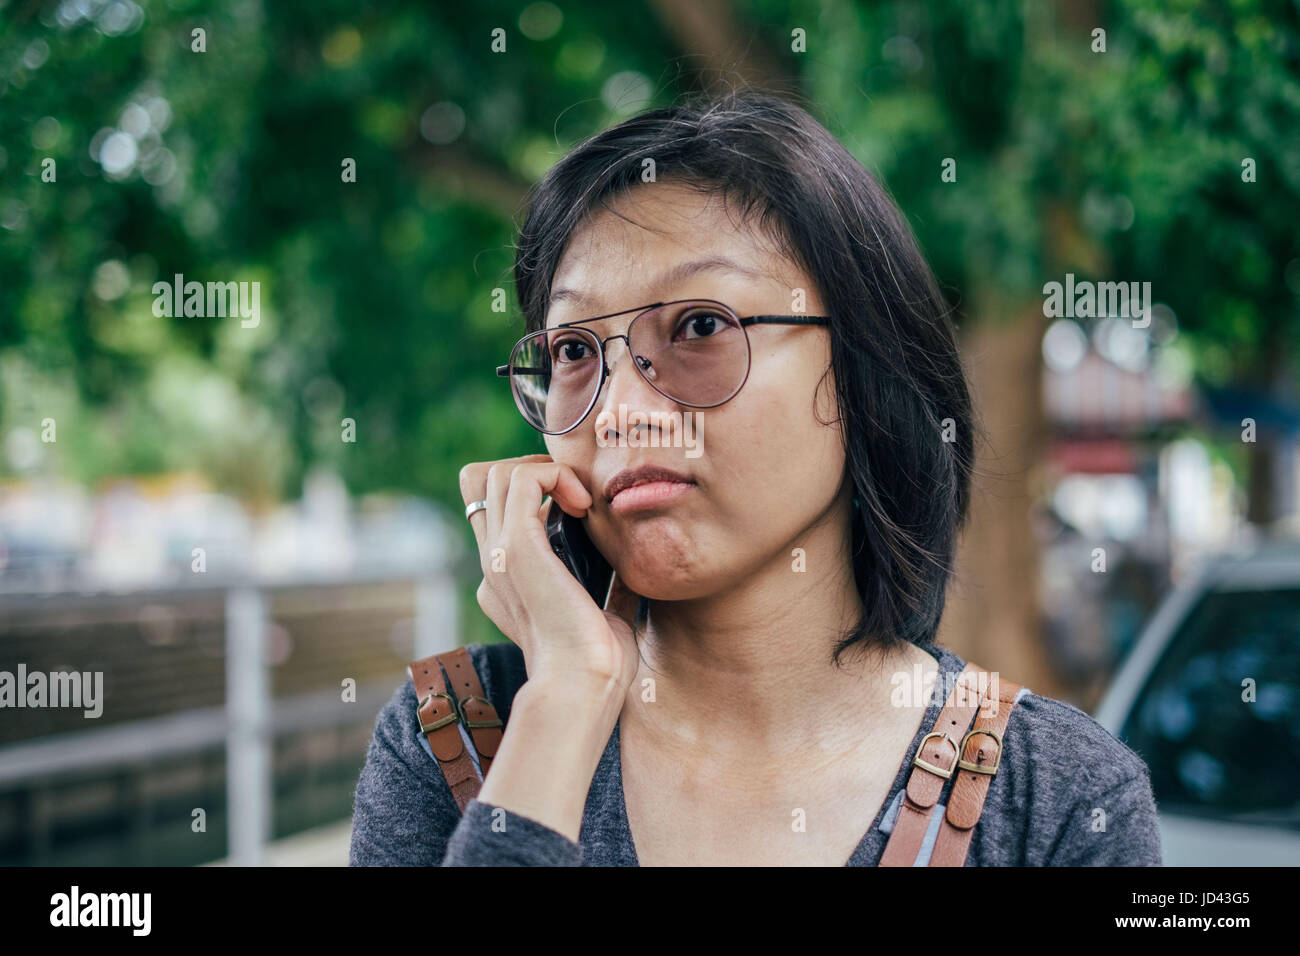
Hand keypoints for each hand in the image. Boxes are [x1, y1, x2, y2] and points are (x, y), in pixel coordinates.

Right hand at [459, 454, 641, 695]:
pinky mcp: (515, 547)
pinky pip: (522, 479)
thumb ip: (608, 586)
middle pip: (484, 482)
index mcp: (505, 577)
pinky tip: (583, 505)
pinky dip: (556, 476)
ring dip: (546, 470)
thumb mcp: (603, 612)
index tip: (577, 508)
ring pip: (496, 473)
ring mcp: (498, 553)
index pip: (496, 510)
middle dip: (534, 471)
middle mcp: (493, 561)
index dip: (533, 492)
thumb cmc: (597, 662)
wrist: (582, 687)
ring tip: (580, 500)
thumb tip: (630, 568)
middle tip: (575, 495)